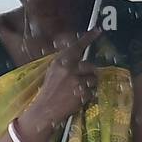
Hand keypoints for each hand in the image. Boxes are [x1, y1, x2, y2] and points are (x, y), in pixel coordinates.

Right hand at [21, 27, 102, 141]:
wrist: (44, 111)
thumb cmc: (48, 92)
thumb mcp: (53, 73)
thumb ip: (65, 65)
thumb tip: (79, 60)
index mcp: (59, 61)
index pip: (76, 47)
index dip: (88, 38)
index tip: (98, 30)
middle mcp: (67, 68)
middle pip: (89, 65)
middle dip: (89, 73)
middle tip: (81, 81)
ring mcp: (75, 80)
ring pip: (93, 78)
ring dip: (89, 85)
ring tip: (78, 91)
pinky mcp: (81, 91)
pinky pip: (92, 91)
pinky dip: (88, 95)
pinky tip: (77, 99)